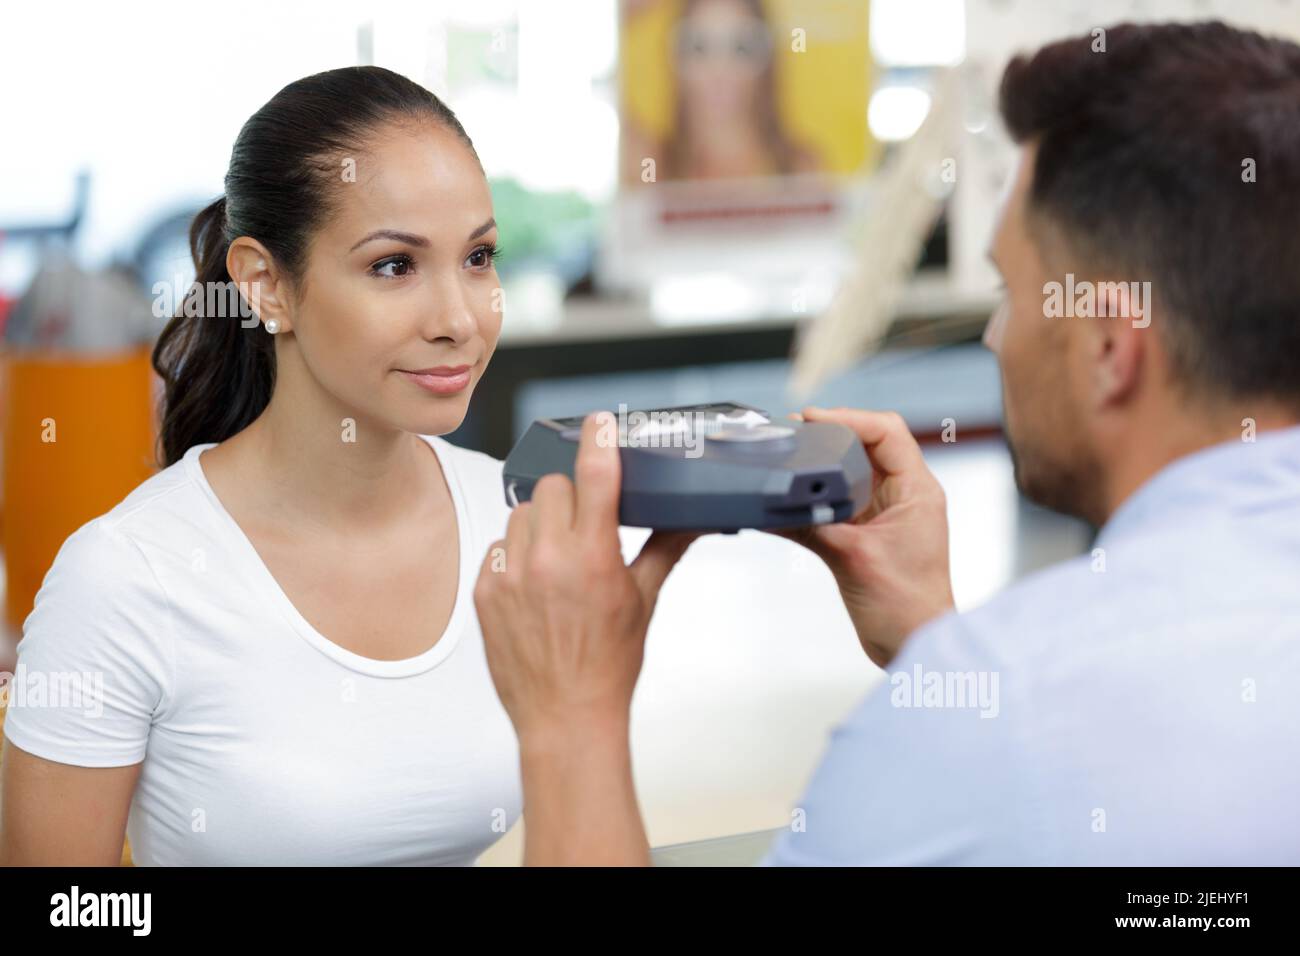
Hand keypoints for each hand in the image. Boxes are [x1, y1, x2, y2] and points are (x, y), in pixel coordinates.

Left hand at [474, 410, 697, 744]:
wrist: (564, 716)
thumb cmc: (609, 664)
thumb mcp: (643, 601)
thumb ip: (665, 548)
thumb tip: (693, 517)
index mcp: (593, 558)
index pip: (594, 476)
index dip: (598, 441)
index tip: (599, 422)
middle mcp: (548, 560)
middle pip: (551, 487)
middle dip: (570, 496)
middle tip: (585, 524)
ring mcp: (510, 575)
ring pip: (521, 512)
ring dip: (541, 524)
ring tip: (557, 559)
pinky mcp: (484, 591)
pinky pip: (498, 547)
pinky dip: (516, 555)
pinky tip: (534, 584)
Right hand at [771, 407, 953, 667]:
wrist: (913, 645)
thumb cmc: (905, 607)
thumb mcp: (852, 558)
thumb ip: (811, 527)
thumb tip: (771, 508)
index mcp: (917, 490)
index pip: (887, 431)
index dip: (848, 417)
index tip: (810, 419)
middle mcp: (904, 494)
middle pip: (866, 443)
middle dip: (829, 433)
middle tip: (791, 433)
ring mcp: (885, 513)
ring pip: (851, 470)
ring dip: (821, 463)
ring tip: (787, 457)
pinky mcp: (866, 532)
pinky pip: (838, 500)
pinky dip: (814, 495)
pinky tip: (788, 496)